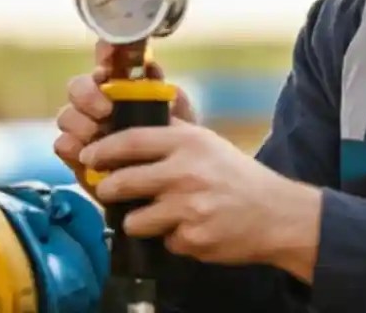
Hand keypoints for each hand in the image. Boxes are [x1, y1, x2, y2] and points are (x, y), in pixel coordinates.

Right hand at [53, 41, 196, 189]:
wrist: (167, 189)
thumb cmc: (174, 150)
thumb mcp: (182, 123)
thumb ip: (172, 97)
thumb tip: (153, 70)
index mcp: (124, 88)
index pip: (106, 61)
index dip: (102, 56)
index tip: (108, 68)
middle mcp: (100, 104)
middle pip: (77, 86)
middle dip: (87, 95)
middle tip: (105, 110)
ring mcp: (85, 130)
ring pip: (67, 115)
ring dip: (79, 122)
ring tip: (98, 134)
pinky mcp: (77, 156)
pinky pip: (62, 144)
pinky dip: (72, 146)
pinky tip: (86, 154)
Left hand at [80, 120, 322, 281]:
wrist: (276, 214)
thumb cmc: (238, 176)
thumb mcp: (208, 142)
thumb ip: (172, 133)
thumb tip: (130, 123)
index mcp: (188, 143)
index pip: (130, 141)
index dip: (102, 150)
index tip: (88, 157)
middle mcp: (186, 172)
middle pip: (122, 183)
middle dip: (108, 189)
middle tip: (109, 190)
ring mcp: (188, 208)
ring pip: (134, 220)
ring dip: (139, 221)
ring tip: (158, 216)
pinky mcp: (192, 238)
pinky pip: (163, 241)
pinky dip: (172, 238)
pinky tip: (192, 228)